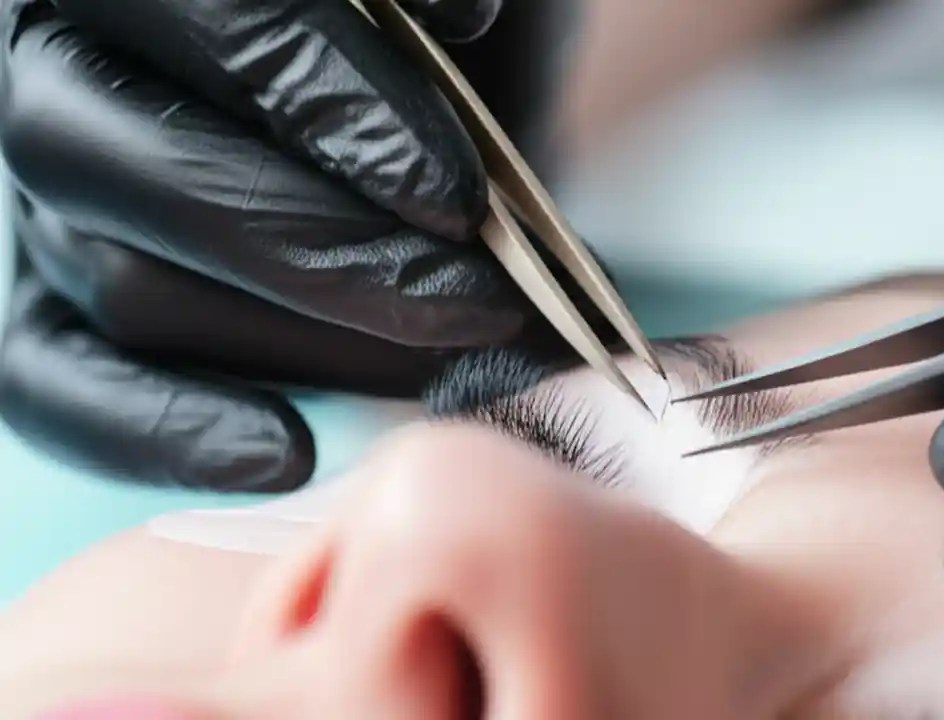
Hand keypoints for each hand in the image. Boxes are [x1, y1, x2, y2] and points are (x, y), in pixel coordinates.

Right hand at [0, 0, 575, 491]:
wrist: (397, 139)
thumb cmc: (424, 58)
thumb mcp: (442, 10)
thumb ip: (421, 0)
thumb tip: (455, 16)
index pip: (214, 20)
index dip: (332, 109)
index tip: (455, 199)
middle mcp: (59, 78)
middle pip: (149, 173)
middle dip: (331, 256)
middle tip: (473, 305)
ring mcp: (42, 206)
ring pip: (126, 289)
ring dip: (298, 345)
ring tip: (440, 363)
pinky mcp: (42, 310)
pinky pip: (56, 387)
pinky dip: (164, 432)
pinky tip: (289, 452)